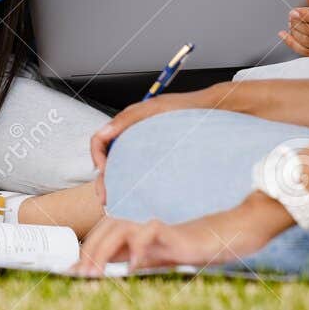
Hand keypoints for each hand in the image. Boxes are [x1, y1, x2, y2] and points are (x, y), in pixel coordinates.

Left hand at [70, 197, 289, 276]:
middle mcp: (144, 229)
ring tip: (93, 273)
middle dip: (88, 252)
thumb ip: (139, 262)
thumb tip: (112, 272)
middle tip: (75, 276)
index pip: (103, 236)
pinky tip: (131, 266)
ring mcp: (158, 230)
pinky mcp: (175, 233)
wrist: (232, 233)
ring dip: (102, 249)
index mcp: (138, 235)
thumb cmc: (197, 247)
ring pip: (120, 228)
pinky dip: (137, 246)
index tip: (66, 274)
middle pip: (106, 230)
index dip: (84, 252)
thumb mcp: (162, 259)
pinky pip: (150, 233)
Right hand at [89, 86, 220, 203]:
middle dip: (104, 179)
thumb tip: (103, 132)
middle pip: (108, 160)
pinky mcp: (156, 159)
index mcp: (126, 123)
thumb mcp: (154, 109)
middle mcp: (132, 137)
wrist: (211, 112)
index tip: (103, 171)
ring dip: (116, 184)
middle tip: (106, 197)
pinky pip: (139, 173)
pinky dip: (133, 184)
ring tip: (118, 201)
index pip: (99, 141)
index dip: (97, 156)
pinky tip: (137, 195)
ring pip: (122, 169)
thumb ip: (127, 118)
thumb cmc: (185, 107)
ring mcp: (144, 150)